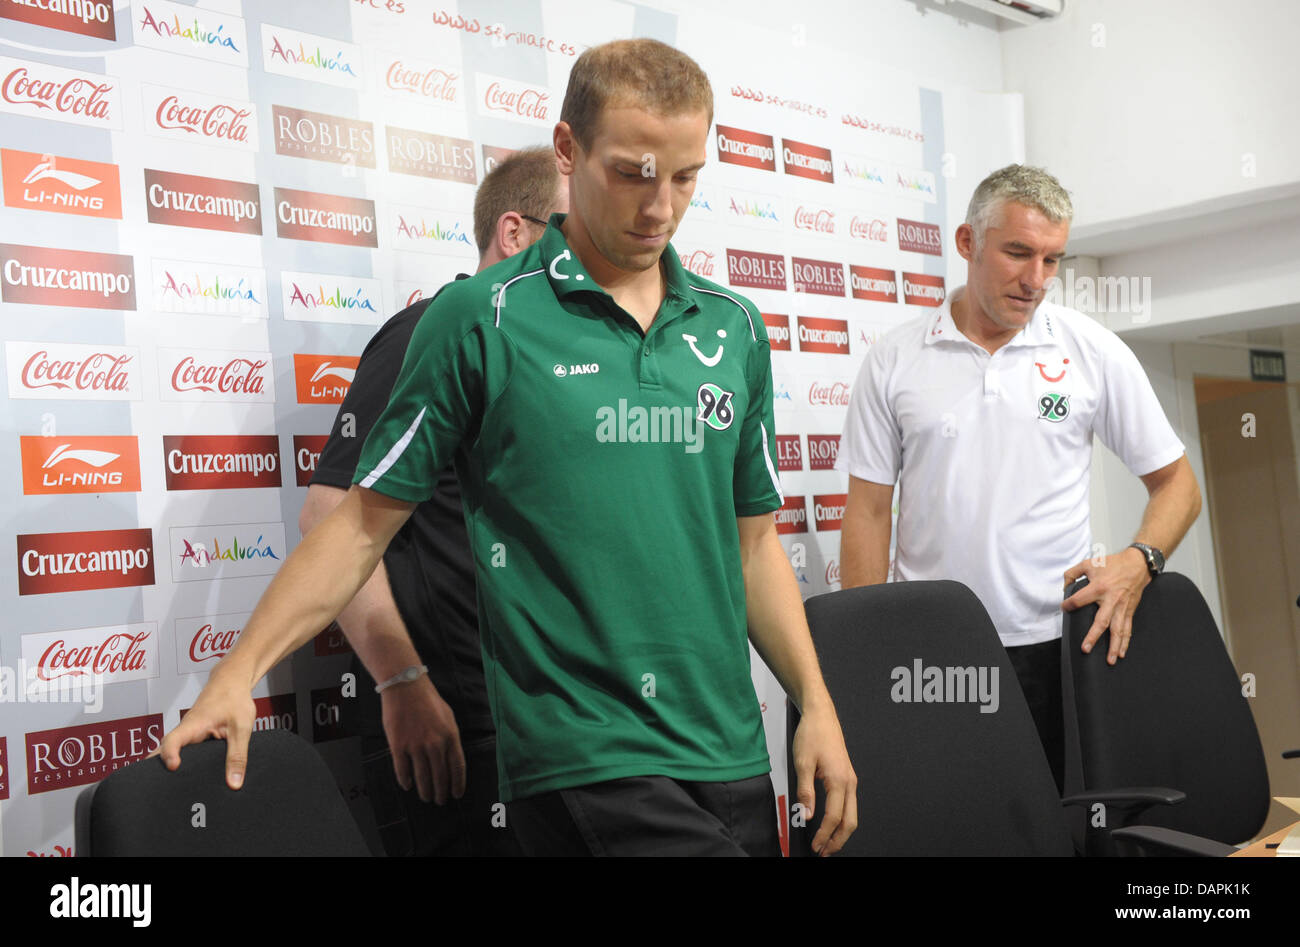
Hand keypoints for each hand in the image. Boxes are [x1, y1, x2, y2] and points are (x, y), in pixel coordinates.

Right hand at [152, 667, 256, 789]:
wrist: (232, 682)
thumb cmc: (235, 700)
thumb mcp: (241, 729)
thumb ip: (238, 756)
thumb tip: (234, 783)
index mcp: (193, 725)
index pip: (173, 740)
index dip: (170, 755)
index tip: (173, 767)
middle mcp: (185, 730)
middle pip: (163, 750)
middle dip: (157, 768)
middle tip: (159, 790)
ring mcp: (187, 734)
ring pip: (172, 751)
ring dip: (166, 766)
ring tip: (167, 791)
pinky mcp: (193, 737)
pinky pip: (182, 750)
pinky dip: (180, 761)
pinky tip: (184, 778)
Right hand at [381, 677, 465, 804]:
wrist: (406, 687)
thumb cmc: (428, 700)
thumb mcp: (448, 717)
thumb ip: (451, 738)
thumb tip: (451, 758)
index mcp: (450, 736)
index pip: (457, 768)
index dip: (457, 784)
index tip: (456, 794)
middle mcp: (435, 744)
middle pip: (440, 776)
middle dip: (441, 792)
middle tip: (440, 801)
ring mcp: (416, 746)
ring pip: (422, 777)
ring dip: (424, 791)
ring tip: (426, 797)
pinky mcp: (398, 746)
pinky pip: (402, 770)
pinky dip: (406, 781)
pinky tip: (408, 785)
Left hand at [791, 702, 857, 855]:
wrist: (821, 716)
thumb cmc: (813, 734)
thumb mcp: (802, 763)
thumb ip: (805, 791)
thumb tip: (806, 814)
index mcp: (839, 779)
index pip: (834, 816)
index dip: (824, 834)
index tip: (815, 845)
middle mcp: (849, 781)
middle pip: (850, 821)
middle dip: (839, 840)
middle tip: (825, 852)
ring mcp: (850, 779)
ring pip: (852, 813)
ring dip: (841, 831)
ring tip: (828, 842)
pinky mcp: (846, 776)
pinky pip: (848, 804)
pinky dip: (842, 818)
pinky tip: (831, 823)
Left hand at [1062, 546, 1151, 664]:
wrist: (1138, 564)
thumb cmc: (1114, 564)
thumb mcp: (1089, 562)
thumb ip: (1072, 573)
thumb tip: (1064, 587)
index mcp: (1099, 587)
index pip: (1079, 600)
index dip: (1069, 604)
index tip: (1064, 607)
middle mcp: (1111, 600)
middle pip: (1101, 621)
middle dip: (1093, 636)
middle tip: (1085, 648)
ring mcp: (1122, 607)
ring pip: (1118, 630)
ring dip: (1114, 646)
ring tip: (1110, 660)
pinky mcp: (1130, 611)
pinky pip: (1127, 629)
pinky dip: (1125, 642)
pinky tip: (1121, 653)